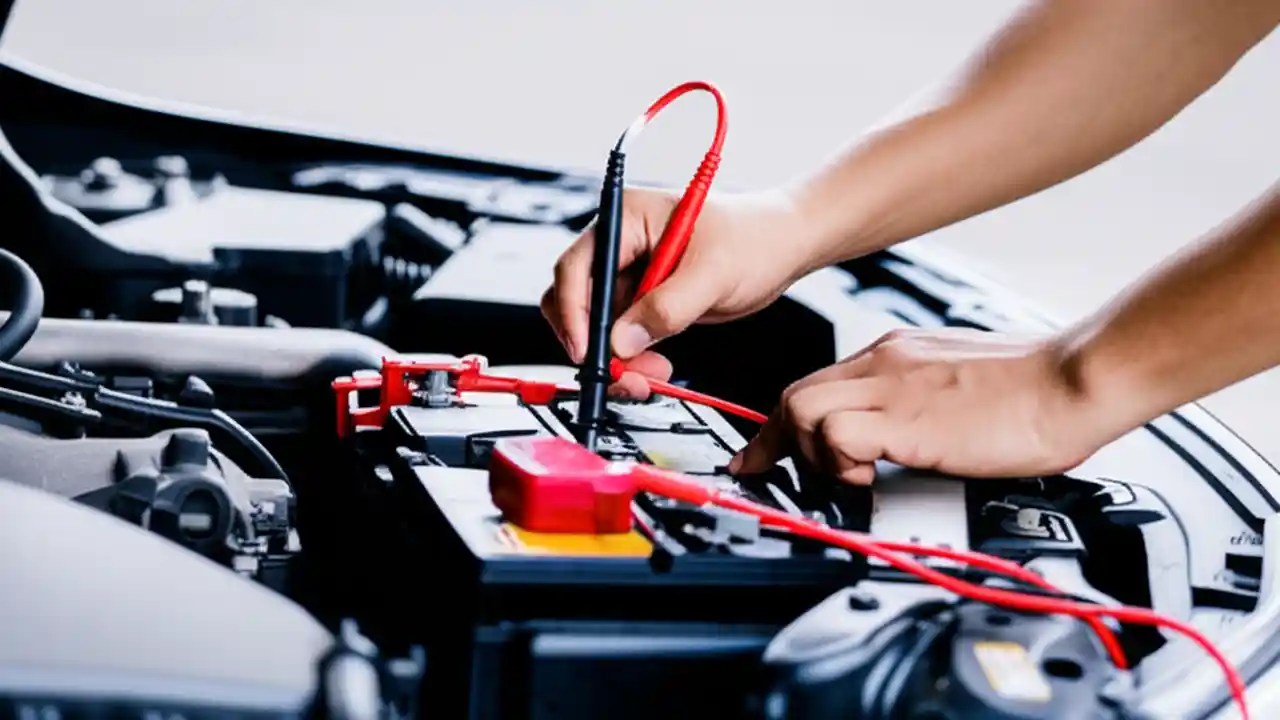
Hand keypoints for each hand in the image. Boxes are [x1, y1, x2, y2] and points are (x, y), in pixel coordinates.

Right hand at [541, 187, 819, 393]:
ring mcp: (631, 274)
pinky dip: (632, 356)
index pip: (578, 265)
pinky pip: (622, 334)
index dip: (573, 309)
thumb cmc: (754, 237)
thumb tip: (623, 340)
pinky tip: (656, 365)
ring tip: (650, 371)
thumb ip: (667, 307)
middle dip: (593, 339)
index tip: (586, 348)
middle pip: (576, 297)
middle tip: (619, 371)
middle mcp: (622, 245)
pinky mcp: (644, 299)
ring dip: (616, 355)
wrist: (782, 246)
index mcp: (628, 218)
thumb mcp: (713, 273)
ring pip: (599, 324)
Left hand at [728, 328, 1112, 483]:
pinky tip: (872, 478)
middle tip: (783, 477)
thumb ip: (920, 400)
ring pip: (800, 408)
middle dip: (779, 443)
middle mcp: (884, 362)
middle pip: (793, 394)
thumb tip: (905, 434)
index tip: (761, 455)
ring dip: (812, 452)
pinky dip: (839, 464)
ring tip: (852, 476)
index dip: (780, 427)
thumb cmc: (1033, 387)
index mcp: (896, 354)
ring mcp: (892, 387)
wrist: (1072, 380)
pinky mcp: (907, 418)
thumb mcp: (958, 384)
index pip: (816, 385)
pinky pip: (836, 435)